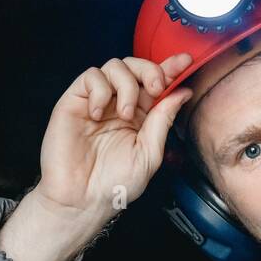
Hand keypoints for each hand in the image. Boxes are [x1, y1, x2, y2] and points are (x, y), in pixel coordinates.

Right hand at [32, 52, 194, 222]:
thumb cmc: (115, 184)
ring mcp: (97, 102)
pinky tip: (98, 114)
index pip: (157, 84)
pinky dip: (99, 90)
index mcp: (140, 117)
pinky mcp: (75, 101)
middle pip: (137, 67)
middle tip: (157, 88)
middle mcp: (119, 105)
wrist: (83, 199)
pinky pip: (91, 76)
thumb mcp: (150, 153)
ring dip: (126, 85)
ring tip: (123, 114)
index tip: (185, 61)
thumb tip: (182, 93)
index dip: (170, 68)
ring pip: (115, 66)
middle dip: (151, 71)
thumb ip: (163, 120)